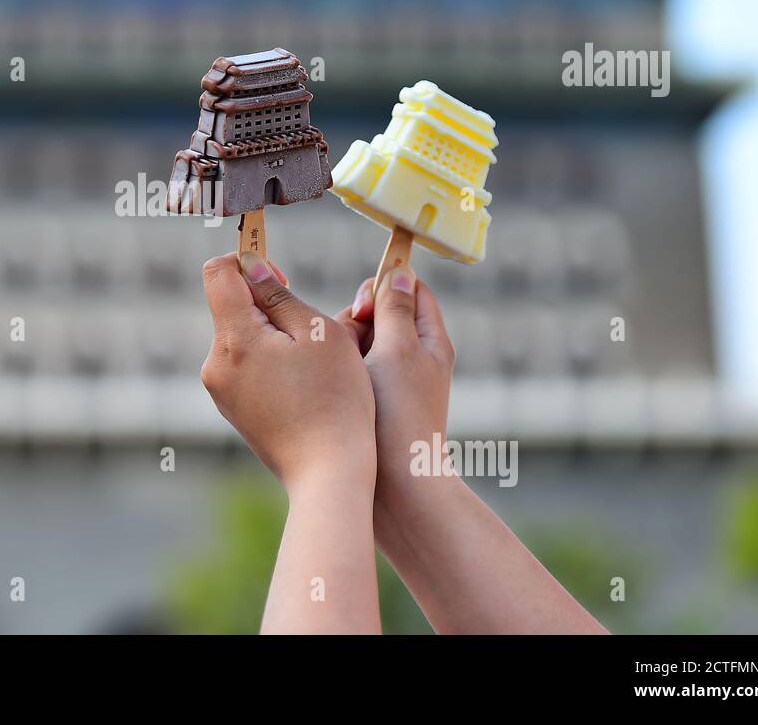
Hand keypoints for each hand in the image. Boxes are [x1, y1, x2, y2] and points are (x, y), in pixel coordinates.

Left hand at [199, 252, 376, 492]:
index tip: (281, 278)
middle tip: (308, 330)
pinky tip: (302, 385)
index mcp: (233, 340)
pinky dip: (271, 362)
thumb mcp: (317, 332)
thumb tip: (251, 266)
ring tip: (311, 363)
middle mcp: (215, 364)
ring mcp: (221, 390)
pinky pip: (246, 366)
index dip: (248, 261)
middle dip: (266, 304)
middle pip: (230, 306)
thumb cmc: (334, 399)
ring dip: (272, 335)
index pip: (218, 272)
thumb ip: (278, 294)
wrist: (328, 472)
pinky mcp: (232, 408)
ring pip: (242, 337)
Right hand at [336, 265, 607, 633]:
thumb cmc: (400, 414)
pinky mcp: (372, 404)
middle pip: (380, 314)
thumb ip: (394, 308)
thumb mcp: (396, 350)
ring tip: (337, 367)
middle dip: (357, 318)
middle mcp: (414, 359)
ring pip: (359, 343)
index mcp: (429, 341)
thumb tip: (399, 273)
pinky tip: (327, 384)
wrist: (397, 485)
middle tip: (349, 338)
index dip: (384, 286)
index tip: (362, 304)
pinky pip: (350, 372)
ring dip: (343, 346)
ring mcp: (392, 384)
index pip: (411, 289)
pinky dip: (338, 371)